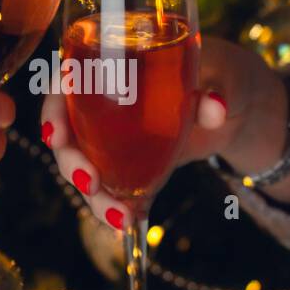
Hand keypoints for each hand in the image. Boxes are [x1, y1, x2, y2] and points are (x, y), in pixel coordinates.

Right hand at [40, 36, 285, 227]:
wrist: (236, 103)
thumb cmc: (221, 72)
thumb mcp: (222, 75)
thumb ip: (217, 89)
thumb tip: (214, 108)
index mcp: (111, 66)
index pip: (65, 84)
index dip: (53, 110)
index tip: (57, 136)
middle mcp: (103, 103)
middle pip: (69, 133)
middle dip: (71, 163)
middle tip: (91, 183)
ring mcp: (115, 138)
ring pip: (87, 167)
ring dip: (94, 196)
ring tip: (120, 218)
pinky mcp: (133, 165)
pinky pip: (116, 187)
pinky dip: (118, 206)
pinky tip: (131, 223)